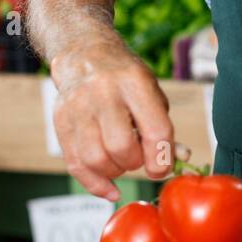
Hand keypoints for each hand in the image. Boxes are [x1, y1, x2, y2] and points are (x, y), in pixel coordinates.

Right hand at [51, 36, 181, 200]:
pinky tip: (110, 187)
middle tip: (138, 157)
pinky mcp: (61, 121)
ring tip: (121, 161)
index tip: (163, 168)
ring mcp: (78, 107)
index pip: (155, 130)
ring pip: (96, 160)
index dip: (162, 159)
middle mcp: (103, 92)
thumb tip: (180, 158)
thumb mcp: (151, 94)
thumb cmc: (126, 80)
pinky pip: (76, 165)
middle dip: (135, 163)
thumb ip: (164, 128)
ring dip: (115, 172)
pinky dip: (96, 184)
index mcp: (134, 82)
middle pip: (121, 147)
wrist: (84, 54)